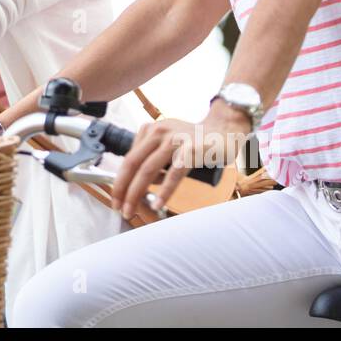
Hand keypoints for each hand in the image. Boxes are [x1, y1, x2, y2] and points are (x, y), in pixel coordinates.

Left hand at [109, 117, 230, 219]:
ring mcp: (176, 139)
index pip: (128, 158)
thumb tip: (138, 187)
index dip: (119, 180)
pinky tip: (157, 204)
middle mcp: (159, 131)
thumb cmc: (195, 143)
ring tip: (132, 210)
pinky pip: (174, 174)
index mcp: (150, 130)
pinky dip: (164, 191)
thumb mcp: (168, 147)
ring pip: (148, 169)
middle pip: (133, 163)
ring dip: (137, 193)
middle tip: (119, 208)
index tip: (115, 198)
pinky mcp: (192, 149)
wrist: (225, 131)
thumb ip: (153, 162)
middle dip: (123, 189)